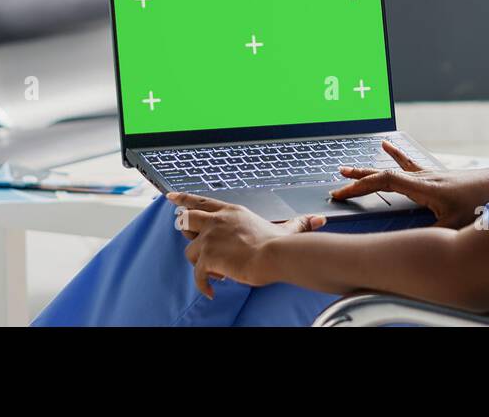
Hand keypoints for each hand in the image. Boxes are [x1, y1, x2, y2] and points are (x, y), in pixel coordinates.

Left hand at [167, 192, 323, 297]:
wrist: (275, 255)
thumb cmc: (281, 244)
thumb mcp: (288, 228)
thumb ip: (299, 223)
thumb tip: (318, 220)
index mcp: (232, 212)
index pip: (201, 201)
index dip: (184, 198)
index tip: (170, 196)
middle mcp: (217, 221)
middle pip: (186, 219)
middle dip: (183, 228)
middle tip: (187, 235)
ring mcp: (211, 238)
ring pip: (190, 251)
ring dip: (200, 263)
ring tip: (217, 272)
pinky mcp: (209, 257)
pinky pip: (197, 274)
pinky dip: (203, 284)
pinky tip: (211, 291)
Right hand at [330, 141, 488, 228]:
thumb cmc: (480, 203)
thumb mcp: (456, 225)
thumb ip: (435, 236)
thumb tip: (416, 247)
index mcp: (423, 187)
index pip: (385, 181)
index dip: (362, 186)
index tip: (343, 192)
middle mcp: (422, 177)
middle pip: (383, 174)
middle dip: (359, 179)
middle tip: (337, 183)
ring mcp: (427, 175)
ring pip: (391, 170)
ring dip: (370, 170)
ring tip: (349, 168)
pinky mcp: (434, 176)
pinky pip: (408, 164)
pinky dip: (394, 156)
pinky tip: (387, 145)